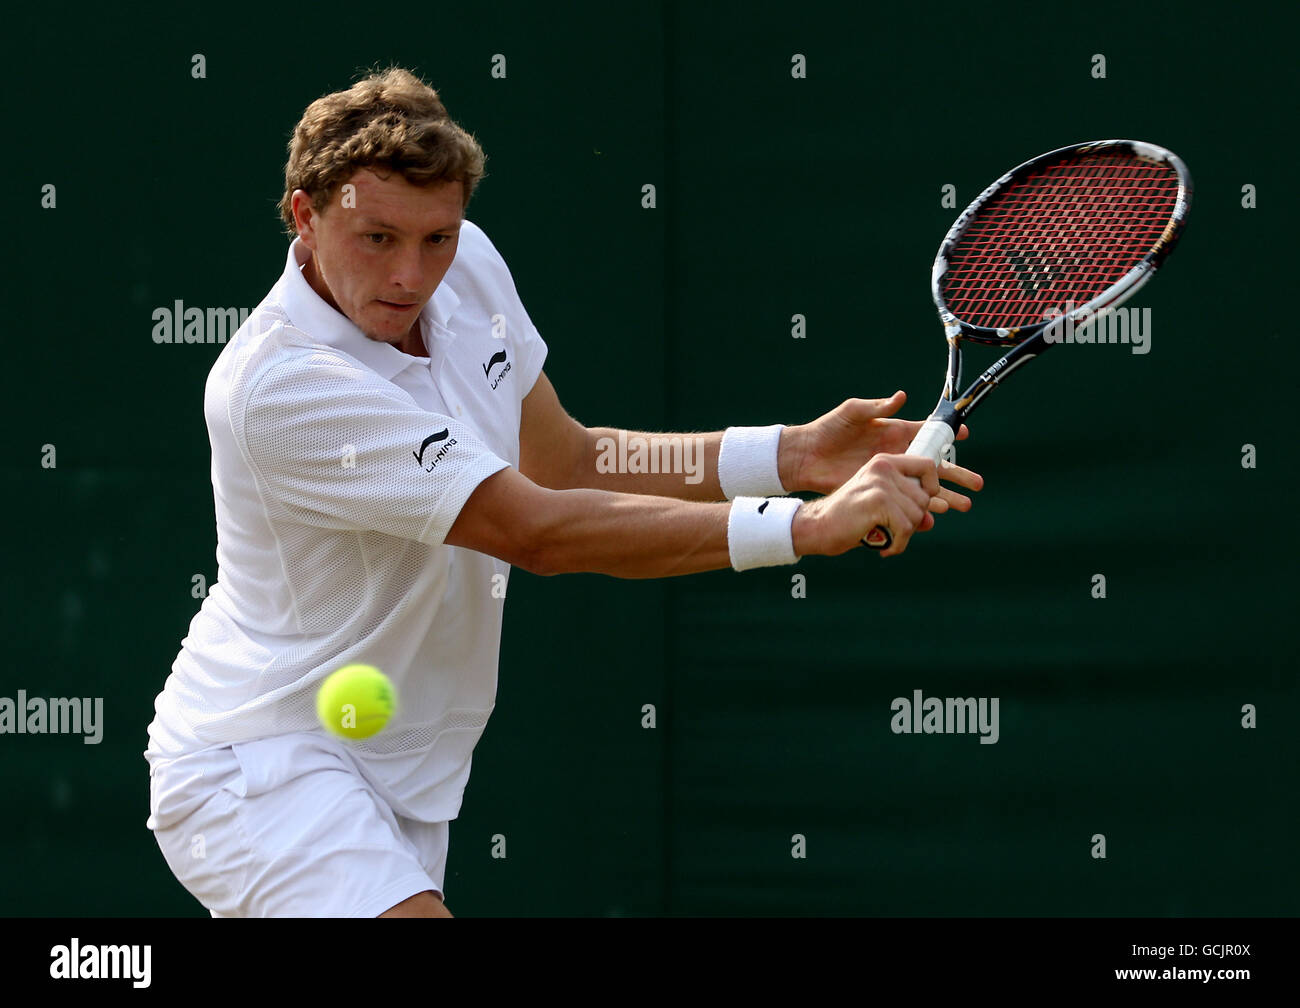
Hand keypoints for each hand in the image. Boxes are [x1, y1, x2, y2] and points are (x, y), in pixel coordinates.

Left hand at [781, 392, 970, 496]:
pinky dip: (920, 512)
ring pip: (924, 488)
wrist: (806, 457)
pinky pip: (905, 503)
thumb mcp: (851, 412)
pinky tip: (934, 520)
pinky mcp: (880, 491)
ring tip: (964, 507)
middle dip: (957, 475)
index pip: (927, 434)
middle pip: (934, 466)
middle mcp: (897, 455)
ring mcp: (890, 476)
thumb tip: (901, 396)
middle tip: (977, 484)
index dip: (947, 435)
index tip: (966, 435)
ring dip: (944, 497)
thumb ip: (876, 406)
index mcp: (895, 432)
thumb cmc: (827, 430)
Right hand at [791, 452, 983, 558]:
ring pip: (917, 514)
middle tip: (893, 531)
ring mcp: (881, 483)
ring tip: (886, 538)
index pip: (928, 465)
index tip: (924, 504)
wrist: (818, 527)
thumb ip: (905, 510)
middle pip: (924, 498)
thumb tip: (930, 521)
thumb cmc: (848, 519)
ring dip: (905, 535)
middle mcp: (884, 467)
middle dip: (913, 521)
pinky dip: (899, 543)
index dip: (932, 487)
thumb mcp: (880, 509)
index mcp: (885, 462)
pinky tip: (884, 547)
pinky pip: (907, 527)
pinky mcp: (878, 501)